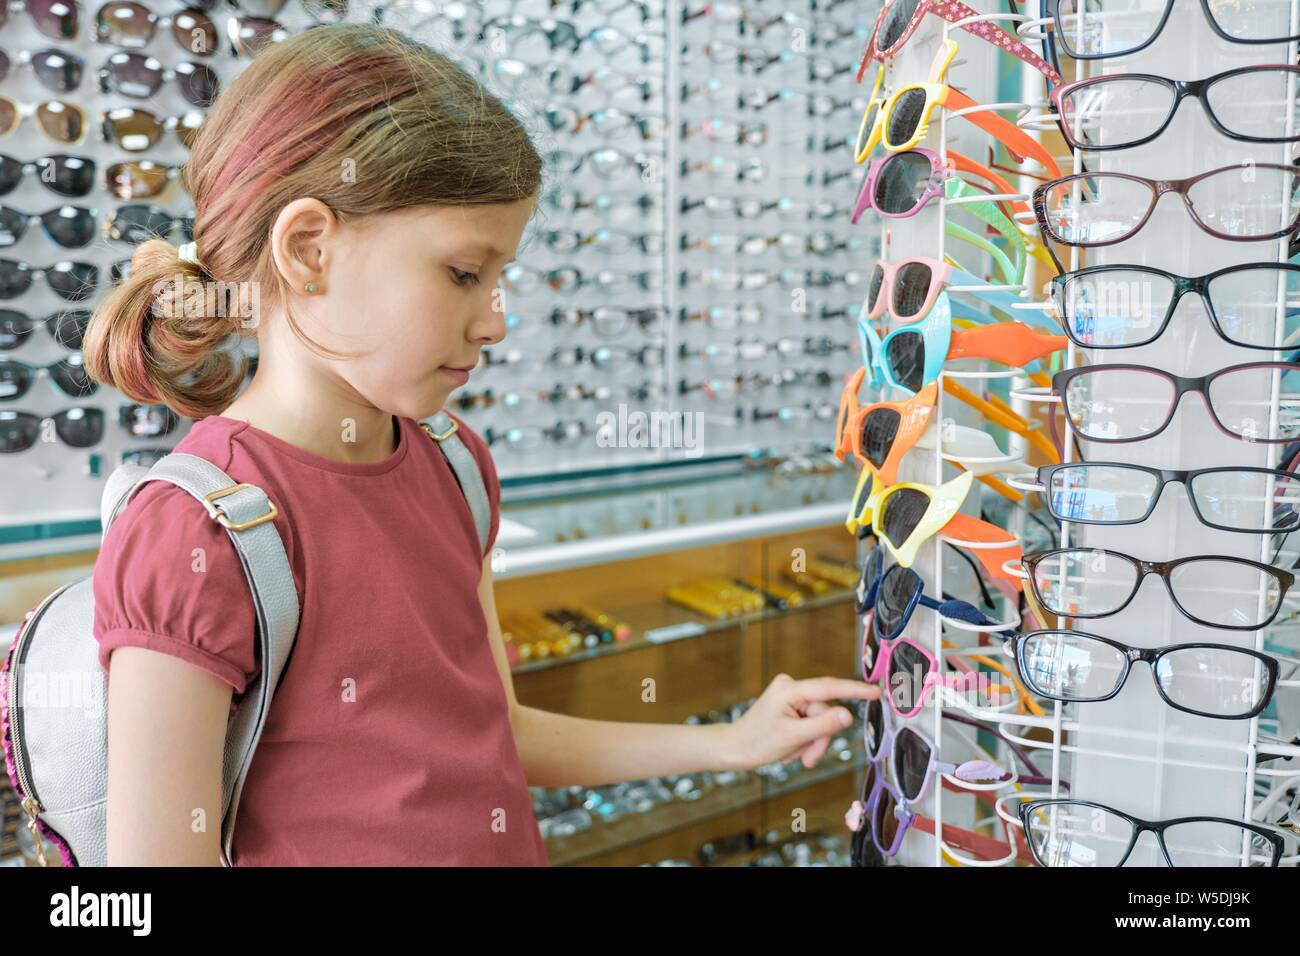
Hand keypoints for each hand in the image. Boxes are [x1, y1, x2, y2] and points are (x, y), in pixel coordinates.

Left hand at [721, 674, 880, 770]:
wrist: (735, 749)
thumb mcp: (793, 738)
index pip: (829, 688)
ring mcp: (791, 695)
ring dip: (811, 743)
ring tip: (795, 756)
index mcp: (789, 689)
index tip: (876, 691)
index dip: (854, 690)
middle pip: (825, 712)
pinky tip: (791, 748)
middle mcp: (791, 686)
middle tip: (807, 759)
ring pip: (820, 721)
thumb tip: (848, 714)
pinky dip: (805, 739)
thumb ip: (823, 726)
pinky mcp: (791, 705)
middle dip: (819, 738)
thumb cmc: (757, 742)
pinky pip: (811, 722)